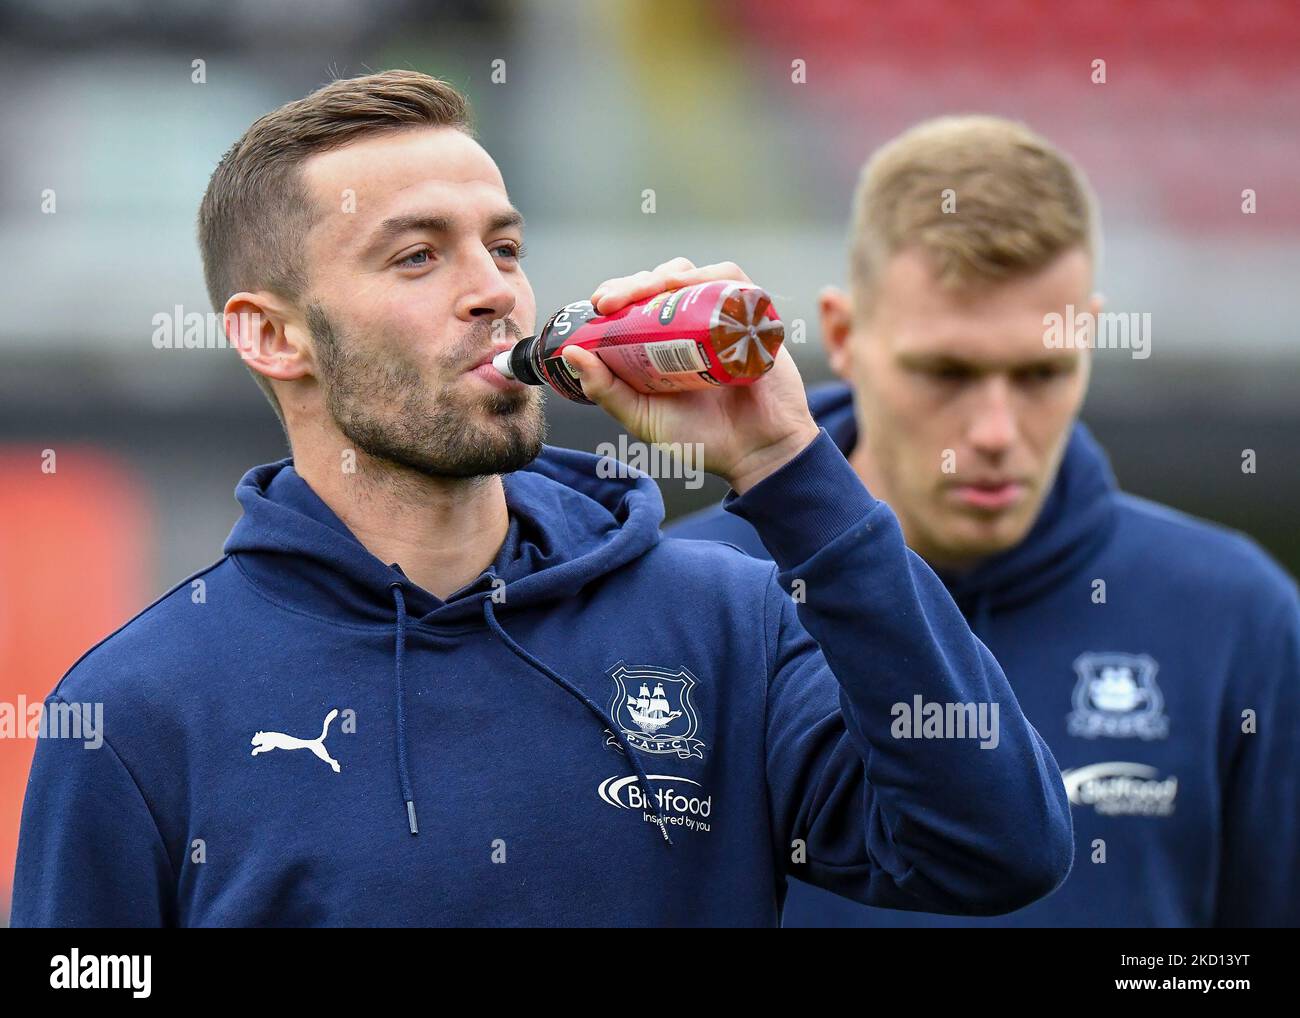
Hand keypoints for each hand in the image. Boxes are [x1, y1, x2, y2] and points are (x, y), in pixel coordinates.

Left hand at [562, 257, 819, 493]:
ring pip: (693, 275)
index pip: (637, 302)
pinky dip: (710, 277)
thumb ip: (607, 390)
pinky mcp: (755, 316)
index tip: (597, 304)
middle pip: (661, 282)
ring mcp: (723, 318)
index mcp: (664, 343)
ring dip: (665, 275)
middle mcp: (693, 324)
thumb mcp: (642, 417)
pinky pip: (734, 281)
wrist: (756, 453)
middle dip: (633, 283)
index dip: (617, 294)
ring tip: (647, 292)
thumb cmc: (701, 439)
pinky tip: (688, 287)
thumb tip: (569, 353)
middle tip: (610, 301)